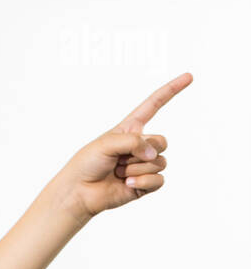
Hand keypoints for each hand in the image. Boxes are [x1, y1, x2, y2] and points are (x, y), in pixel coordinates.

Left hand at [53, 72, 192, 224]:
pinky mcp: (145, 185)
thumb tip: (153, 155)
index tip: (189, 77)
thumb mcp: (108, 142)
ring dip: (137, 169)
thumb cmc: (87, 164)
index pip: (154, 105)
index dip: (171, 90)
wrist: (79, 192)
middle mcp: (140, 145)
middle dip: (143, 151)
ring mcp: (143, 165)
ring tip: (118, 173)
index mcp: (131, 129)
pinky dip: (143, 183)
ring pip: (160, 162)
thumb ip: (134, 142)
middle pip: (162, 141)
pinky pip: (159, 180)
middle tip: (119, 160)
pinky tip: (127, 185)